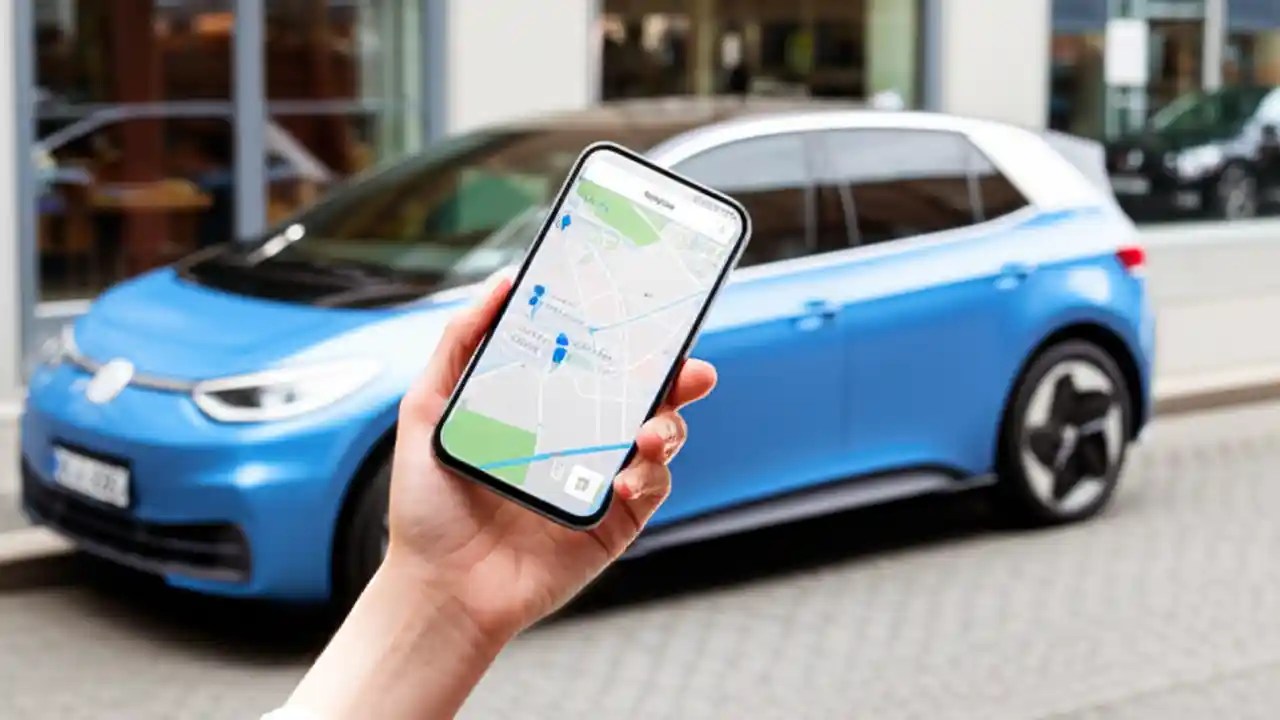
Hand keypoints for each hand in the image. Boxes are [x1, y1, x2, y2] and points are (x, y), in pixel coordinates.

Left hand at [386, 273, 716, 640]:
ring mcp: (598, 479)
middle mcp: (578, 439)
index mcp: (544, 408)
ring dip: (668, 427)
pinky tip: (625, 475)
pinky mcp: (613, 521)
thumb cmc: (428, 506)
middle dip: (677, 378)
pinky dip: (650, 476)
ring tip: (650, 433)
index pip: (599, 363)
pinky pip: (652, 488)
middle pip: (644, 396)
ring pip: (660, 438)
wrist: (440, 587)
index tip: (651, 317)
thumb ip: (461, 342)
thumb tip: (502, 283)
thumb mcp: (428, 409)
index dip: (630, 340)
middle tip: (690, 371)